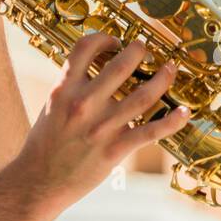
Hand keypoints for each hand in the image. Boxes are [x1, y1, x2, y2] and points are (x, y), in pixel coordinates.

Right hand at [12, 33, 191, 216]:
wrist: (37, 182)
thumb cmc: (43, 146)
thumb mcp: (51, 108)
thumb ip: (70, 89)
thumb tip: (91, 71)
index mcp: (63, 90)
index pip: (84, 48)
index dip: (103, 38)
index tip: (113, 41)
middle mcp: (83, 104)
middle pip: (121, 65)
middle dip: (139, 51)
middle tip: (146, 50)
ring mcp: (101, 127)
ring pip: (144, 95)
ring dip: (163, 78)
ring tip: (170, 69)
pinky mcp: (114, 149)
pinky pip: (151, 131)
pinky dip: (172, 121)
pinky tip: (184, 112)